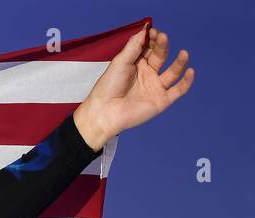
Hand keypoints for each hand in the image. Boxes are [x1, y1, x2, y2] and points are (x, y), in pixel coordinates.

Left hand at [74, 25, 193, 150]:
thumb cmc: (109, 86)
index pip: (150, 48)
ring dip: (179, 62)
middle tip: (162, 37)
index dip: (153, 39)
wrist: (104, 112)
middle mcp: (148, 75)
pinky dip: (186, 82)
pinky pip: (178, 90)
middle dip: (162, 46)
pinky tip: (190, 71)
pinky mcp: (161, 101)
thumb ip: (134, 46)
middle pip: (160, 57)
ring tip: (183, 53)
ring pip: (173, 72)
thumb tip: (145, 28)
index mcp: (137, 65)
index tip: (153, 31)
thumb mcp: (120, 62)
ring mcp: (155, 87)